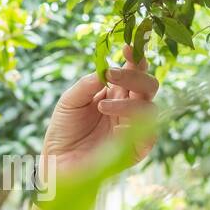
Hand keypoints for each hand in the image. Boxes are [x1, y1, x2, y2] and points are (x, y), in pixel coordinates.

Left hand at [40, 44, 158, 176]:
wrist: (58, 163)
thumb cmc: (63, 131)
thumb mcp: (69, 102)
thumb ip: (86, 85)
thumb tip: (105, 70)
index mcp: (115, 92)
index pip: (134, 70)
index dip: (134, 57)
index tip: (126, 46)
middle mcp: (129, 107)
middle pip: (148, 84)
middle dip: (134, 75)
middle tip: (111, 74)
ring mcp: (135, 127)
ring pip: (151, 106)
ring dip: (129, 102)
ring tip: (101, 107)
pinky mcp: (137, 149)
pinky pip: (150, 134)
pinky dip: (135, 124)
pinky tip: (117, 127)